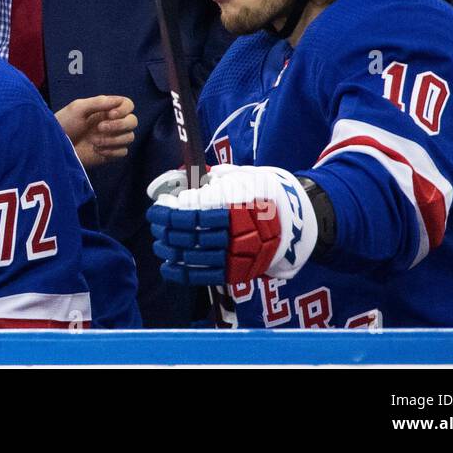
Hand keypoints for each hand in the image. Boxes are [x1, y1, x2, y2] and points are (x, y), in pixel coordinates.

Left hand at [57, 95, 136, 168]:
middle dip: (119, 125)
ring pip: (129, 137)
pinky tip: (97, 150)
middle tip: (100, 128)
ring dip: (113, 139)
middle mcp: (112, 123)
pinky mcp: (110, 153)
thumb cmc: (64, 124)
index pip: (128, 105)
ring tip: (94, 141)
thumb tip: (118, 100)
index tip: (111, 114)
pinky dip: (112, 151)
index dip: (124, 109)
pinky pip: (123, 152)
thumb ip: (98, 102)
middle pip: (133, 121)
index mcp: (105, 109)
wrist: (56, 147)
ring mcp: (112, 139)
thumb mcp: (78, 108)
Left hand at [147, 164, 317, 286]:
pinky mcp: (237, 272)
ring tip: (159, 241)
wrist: (296, 222)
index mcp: (236, 204)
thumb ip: (213, 180)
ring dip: (170, 248)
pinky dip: (182, 272)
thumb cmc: (262, 193)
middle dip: (166, 226)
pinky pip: (205, 275)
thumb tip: (181, 180)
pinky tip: (167, 265)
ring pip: (194, 254)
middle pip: (190, 232)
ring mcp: (237, 254)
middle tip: (156, 220)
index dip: (173, 209)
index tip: (162, 203)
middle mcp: (236, 231)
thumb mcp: (242, 176)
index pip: (194, 210)